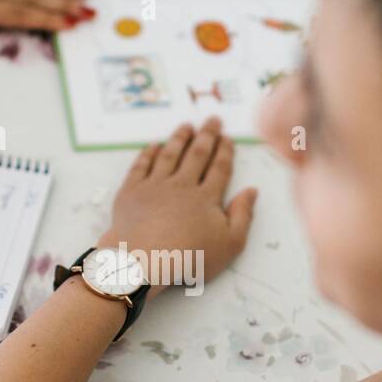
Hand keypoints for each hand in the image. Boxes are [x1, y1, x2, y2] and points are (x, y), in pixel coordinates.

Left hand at [99, 118, 258, 298]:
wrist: (143, 262)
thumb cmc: (189, 257)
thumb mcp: (229, 244)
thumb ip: (243, 216)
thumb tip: (251, 191)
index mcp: (206, 198)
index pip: (219, 168)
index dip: (224, 152)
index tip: (227, 138)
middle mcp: (181, 185)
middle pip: (196, 155)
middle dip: (206, 136)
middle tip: (212, 120)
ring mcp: (154, 186)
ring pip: (170, 155)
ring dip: (179, 138)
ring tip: (186, 126)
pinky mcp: (131, 192)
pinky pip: (141, 166)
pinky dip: (148, 153)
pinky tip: (153, 146)